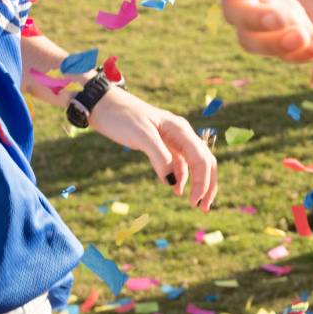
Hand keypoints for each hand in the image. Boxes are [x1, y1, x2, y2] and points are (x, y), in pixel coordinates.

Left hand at [89, 87, 218, 210]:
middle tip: (203, 208)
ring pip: (193, 163)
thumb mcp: (142, 136)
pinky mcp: (162, 144)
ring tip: (194, 202)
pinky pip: (178, 162)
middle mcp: (182, 134)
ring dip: (196, 183)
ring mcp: (173, 139)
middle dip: (207, 184)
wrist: (105, 106)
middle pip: (205, 161)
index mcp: (181, 130)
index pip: (201, 158)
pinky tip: (175, 188)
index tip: (195, 202)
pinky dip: (180, 177)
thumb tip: (173, 182)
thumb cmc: (123, 117)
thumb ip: (160, 157)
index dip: (202, 182)